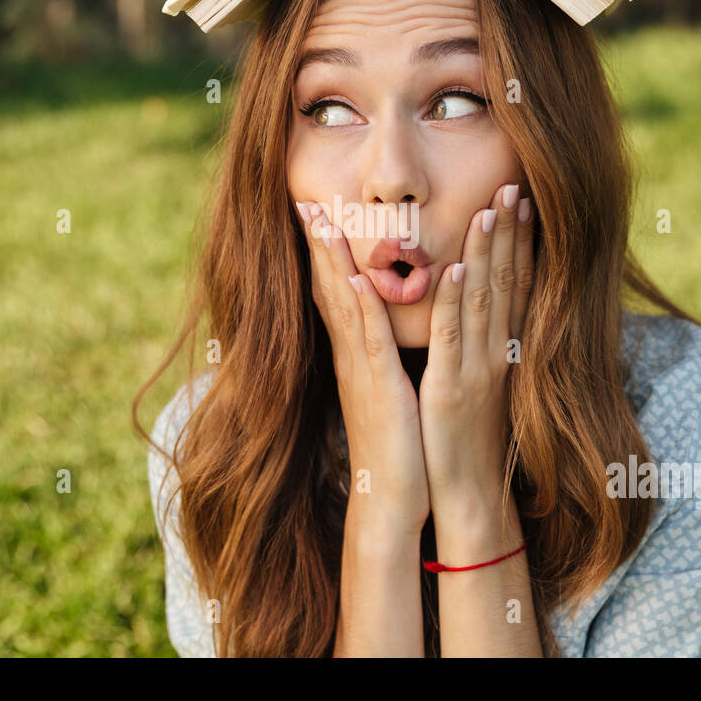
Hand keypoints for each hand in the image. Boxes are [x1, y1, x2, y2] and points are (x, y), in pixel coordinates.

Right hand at [295, 199, 430, 535]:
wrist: (392, 500)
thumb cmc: (397, 449)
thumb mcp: (387, 393)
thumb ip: (379, 361)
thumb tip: (380, 334)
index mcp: (357, 356)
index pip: (337, 293)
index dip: (325, 253)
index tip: (316, 213)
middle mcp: (352, 357)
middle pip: (329, 289)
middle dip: (318, 243)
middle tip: (303, 200)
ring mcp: (362, 371)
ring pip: (344, 305)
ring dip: (333, 260)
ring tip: (322, 218)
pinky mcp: (381, 389)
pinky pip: (371, 340)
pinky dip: (364, 306)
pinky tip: (358, 277)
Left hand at [418, 183, 534, 511]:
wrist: (467, 492)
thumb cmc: (469, 438)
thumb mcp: (485, 383)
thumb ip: (488, 346)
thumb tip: (490, 314)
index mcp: (505, 350)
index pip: (518, 285)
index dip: (522, 242)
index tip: (522, 201)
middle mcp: (498, 353)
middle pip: (508, 281)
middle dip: (511, 233)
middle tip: (514, 185)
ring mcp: (477, 368)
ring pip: (484, 299)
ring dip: (488, 251)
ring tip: (490, 208)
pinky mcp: (450, 387)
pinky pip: (454, 336)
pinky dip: (456, 299)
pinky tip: (458, 266)